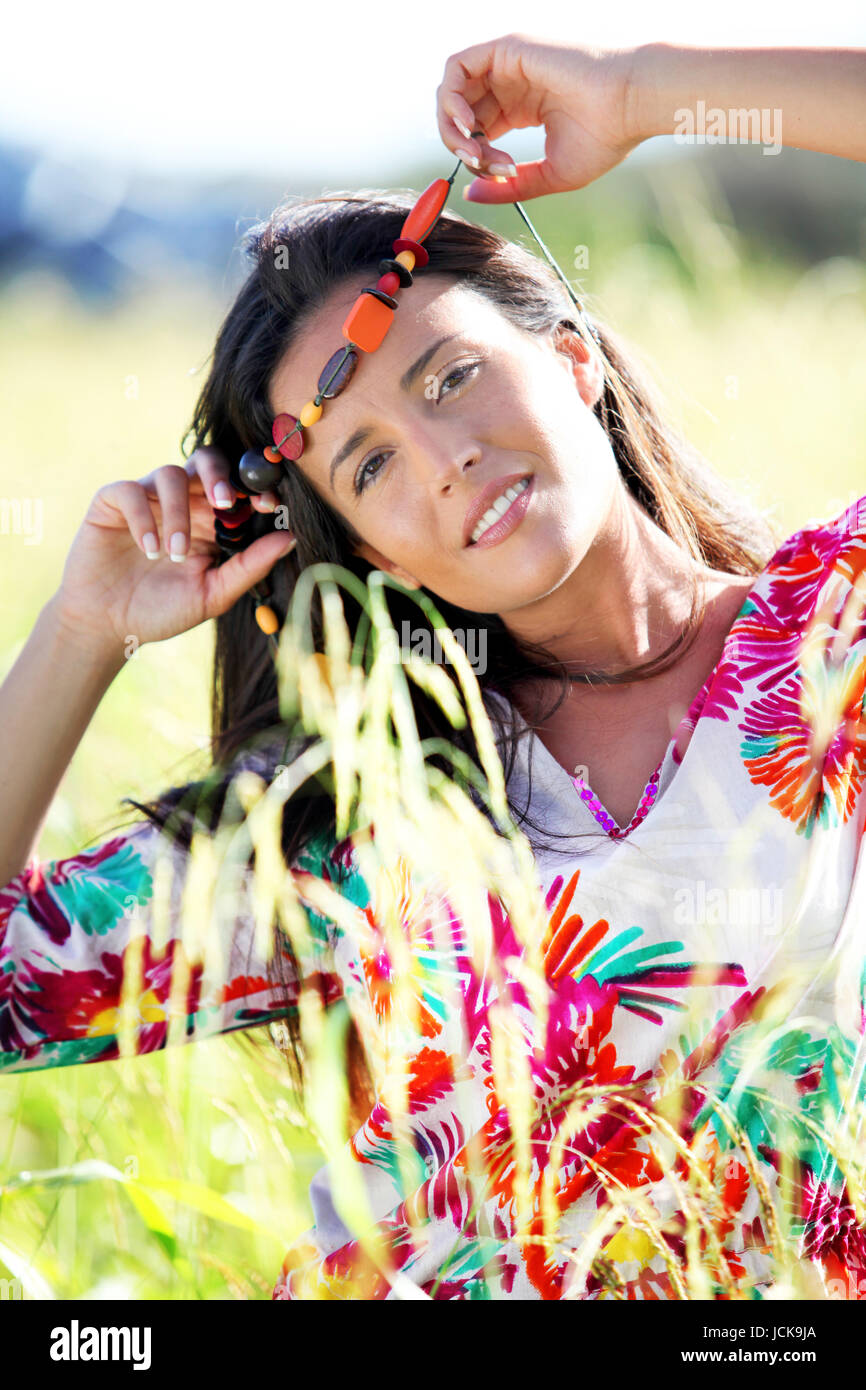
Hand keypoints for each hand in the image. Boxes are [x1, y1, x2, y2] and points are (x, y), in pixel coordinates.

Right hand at [52, 448, 296, 659]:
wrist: (109, 626)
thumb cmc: (163, 611)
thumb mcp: (213, 593)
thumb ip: (250, 566)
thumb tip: (290, 538)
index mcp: (211, 520)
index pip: (237, 487)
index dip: (254, 487)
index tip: (268, 504)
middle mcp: (182, 502)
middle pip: (206, 460)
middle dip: (220, 475)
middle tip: (225, 502)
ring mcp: (147, 499)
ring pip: (171, 474)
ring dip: (178, 513)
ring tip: (175, 554)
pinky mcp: (112, 502)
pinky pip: (131, 490)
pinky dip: (143, 518)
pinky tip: (148, 549)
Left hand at [436, 31, 641, 202]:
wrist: (630, 104)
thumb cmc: (605, 138)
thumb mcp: (550, 174)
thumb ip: (511, 186)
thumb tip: (470, 194)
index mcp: (523, 107)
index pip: (479, 132)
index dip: (477, 159)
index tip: (502, 175)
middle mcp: (512, 83)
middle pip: (461, 113)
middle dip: (461, 146)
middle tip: (481, 164)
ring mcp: (508, 63)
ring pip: (452, 90)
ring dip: (451, 125)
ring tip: (473, 146)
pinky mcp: (506, 48)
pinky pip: (457, 69)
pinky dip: (452, 99)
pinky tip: (469, 125)